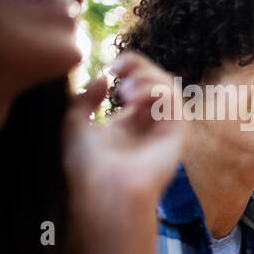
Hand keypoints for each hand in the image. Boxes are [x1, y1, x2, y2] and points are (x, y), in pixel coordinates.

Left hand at [63, 53, 184, 233]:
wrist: (104, 187)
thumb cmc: (88, 164)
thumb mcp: (75, 123)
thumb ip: (85, 98)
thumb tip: (102, 78)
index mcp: (132, 122)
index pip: (140, 85)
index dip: (130, 69)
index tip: (111, 67)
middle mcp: (152, 124)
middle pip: (157, 81)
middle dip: (140, 66)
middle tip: (118, 67)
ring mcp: (167, 128)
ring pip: (170, 86)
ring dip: (146, 78)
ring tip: (124, 91)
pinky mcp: (178, 132)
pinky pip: (174, 99)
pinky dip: (154, 89)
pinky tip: (132, 98)